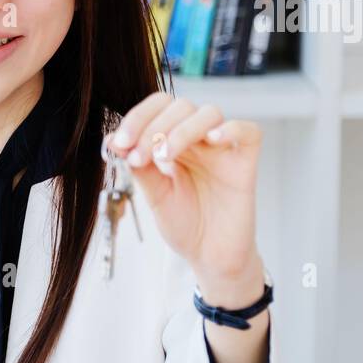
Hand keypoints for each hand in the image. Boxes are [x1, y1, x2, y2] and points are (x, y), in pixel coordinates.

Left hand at [104, 93, 261, 291]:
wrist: (209, 256)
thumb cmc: (184, 223)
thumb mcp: (154, 195)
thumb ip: (139, 168)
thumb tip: (113, 140)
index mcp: (173, 141)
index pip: (158, 108)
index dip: (137, 118)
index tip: (119, 144)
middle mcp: (198, 140)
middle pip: (181, 106)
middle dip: (153, 127)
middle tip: (138, 157)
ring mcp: (223, 150)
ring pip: (210, 113)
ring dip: (182, 129)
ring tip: (164, 157)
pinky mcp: (245, 164)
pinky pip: (249, 132)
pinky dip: (231, 129)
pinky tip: (212, 141)